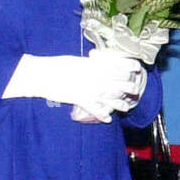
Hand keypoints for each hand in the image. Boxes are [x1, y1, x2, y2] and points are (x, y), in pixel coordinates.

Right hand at [4, 51, 144, 120]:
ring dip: (119, 104)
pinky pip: (95, 110)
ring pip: (110, 98)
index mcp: (94, 65)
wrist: (42, 74)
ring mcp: (89, 89)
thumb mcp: (76, 60)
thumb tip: (97, 62)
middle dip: (129, 87)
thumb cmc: (57, 65)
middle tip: (135, 90)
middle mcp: (95, 76)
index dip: (129, 67)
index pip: (118, 65)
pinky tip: (108, 120)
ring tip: (125, 108)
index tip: (136, 68)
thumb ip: (89, 63)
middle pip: (119, 83)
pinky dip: (102, 116)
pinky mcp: (80, 99)